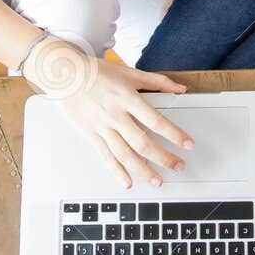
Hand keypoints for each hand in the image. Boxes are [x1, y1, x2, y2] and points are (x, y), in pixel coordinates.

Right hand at [23, 37, 193, 187]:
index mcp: (128, 99)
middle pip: (142, 142)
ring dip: (143, 170)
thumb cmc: (97, 72)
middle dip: (163, 157)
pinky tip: (127, 181)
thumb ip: (157, 82)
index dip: (174, 134)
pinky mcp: (91, 135)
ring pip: (125, 154)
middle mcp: (115, 115)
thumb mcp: (130, 72)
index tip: (188, 144)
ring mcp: (102, 127)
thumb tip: (180, 88)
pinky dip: (117, 171)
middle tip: (178, 166)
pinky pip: (105, 156)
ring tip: (158, 180)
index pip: (156, 121)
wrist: (66, 74)